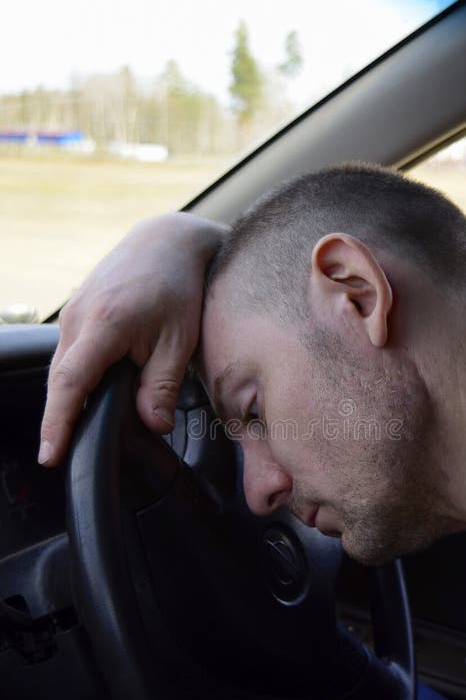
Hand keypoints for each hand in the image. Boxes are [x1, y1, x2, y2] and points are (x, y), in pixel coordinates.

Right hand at [39, 212, 226, 466]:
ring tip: (71, 436)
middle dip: (58, 420)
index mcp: (104, 324)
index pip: (70, 383)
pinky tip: (84, 400)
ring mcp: (72, 313)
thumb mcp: (179, 340)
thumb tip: (154, 426)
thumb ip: (163, 385)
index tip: (51, 454)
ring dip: (64, 401)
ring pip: (61, 369)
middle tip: (61, 456)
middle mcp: (78, 318)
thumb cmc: (178, 287)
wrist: (167, 242)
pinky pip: (68, 355)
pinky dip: (72, 381)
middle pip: (59, 381)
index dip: (58, 422)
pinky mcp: (77, 314)